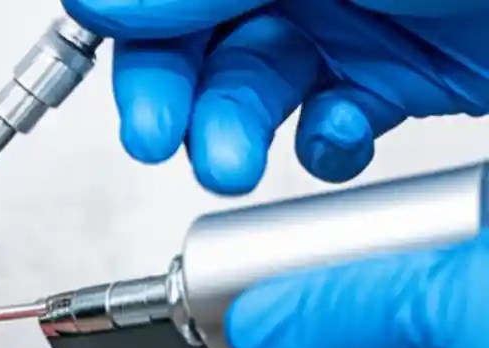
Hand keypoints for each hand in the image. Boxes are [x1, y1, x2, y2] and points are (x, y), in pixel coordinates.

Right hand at [62, 0, 488, 193]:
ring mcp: (359, 16)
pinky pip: (335, 117)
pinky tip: (338, 137)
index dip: (125, 29)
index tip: (111, 73)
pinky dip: (324, 142)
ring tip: (237, 161)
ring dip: (234, 130)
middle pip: (196, 37)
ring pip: (257, 86)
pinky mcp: (407, 72)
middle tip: (168, 136)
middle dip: (175, 93)